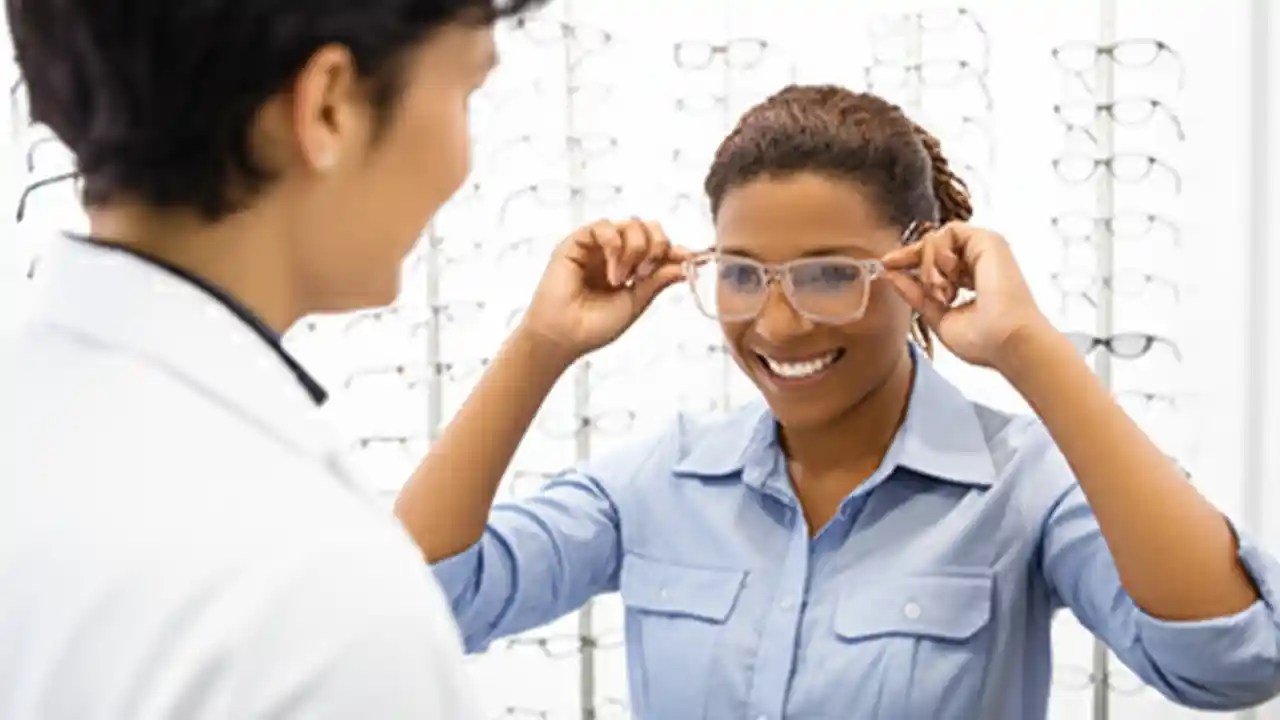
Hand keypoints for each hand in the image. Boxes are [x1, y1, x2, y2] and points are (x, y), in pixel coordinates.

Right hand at [518, 218, 692, 363]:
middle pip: (649, 228)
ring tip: (624, 278)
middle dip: (657, 247)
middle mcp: (615, 252)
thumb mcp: (636, 302)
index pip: (659, 246)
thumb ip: (658, 281)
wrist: (565, 337)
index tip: (691, 258)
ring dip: (635, 250)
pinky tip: (612, 272)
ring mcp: (596, 246)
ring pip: (630, 224)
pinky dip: (615, 245)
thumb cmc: (595, 326)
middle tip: (645, 274)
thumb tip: (686, 264)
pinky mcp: (577, 242)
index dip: (676, 250)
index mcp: (630, 267)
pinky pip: (603, 226)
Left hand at [881, 222, 1054, 369]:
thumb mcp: (938, 316)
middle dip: (916, 263)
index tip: (888, 266)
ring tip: (942, 291)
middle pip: (931, 247)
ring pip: (936, 239)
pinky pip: (948, 231)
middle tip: (925, 289)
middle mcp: (978, 261)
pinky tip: (949, 274)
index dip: (909, 261)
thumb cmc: (982, 340)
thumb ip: (916, 294)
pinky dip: (939, 251)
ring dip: (929, 265)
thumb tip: (891, 273)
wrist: (1006, 341)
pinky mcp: (987, 240)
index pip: (933, 262)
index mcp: (971, 279)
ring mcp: (984, 249)